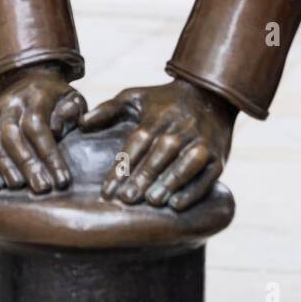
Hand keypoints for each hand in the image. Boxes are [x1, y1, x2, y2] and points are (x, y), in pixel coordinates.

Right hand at [0, 66, 84, 194]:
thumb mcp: (73, 100)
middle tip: (42, 188)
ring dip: (3, 166)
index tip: (62, 179)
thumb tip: (57, 131)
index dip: (49, 154)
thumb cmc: (57, 102)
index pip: (37, 125)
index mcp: (34, 95)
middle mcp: (8, 103)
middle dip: (27, 164)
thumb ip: (72, 113)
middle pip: (12, 135)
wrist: (30, 85)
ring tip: (18, 186)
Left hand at [80, 79, 235, 210]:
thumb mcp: (136, 97)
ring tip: (152, 201)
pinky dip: (194, 191)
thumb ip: (108, 109)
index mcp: (158, 117)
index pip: (137, 143)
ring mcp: (202, 143)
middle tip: (126, 200)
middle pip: (160, 154)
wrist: (211, 96)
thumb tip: (82, 123)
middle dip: (143, 177)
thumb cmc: (165, 102)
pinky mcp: (218, 158)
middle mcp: (181, 129)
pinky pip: (207, 176)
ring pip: (186, 164)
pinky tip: (177, 205)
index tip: (106, 191)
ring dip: (169, 182)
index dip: (122, 167)